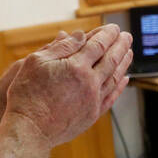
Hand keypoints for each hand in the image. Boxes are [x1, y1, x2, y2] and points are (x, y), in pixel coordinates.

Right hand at [3, 24, 132, 146]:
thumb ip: (61, 47)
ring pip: (115, 77)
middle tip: (127, 36)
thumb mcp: (37, 62)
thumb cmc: (27, 94)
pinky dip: (120, 86)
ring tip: (129, 52)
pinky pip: (112, 97)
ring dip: (124, 62)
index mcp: (76, 67)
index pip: (98, 45)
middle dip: (121, 45)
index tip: (114, 27)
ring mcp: (93, 100)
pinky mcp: (92, 114)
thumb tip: (81, 34)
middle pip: (111, 59)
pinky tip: (124, 78)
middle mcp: (89, 82)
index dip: (108, 34)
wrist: (29, 129)